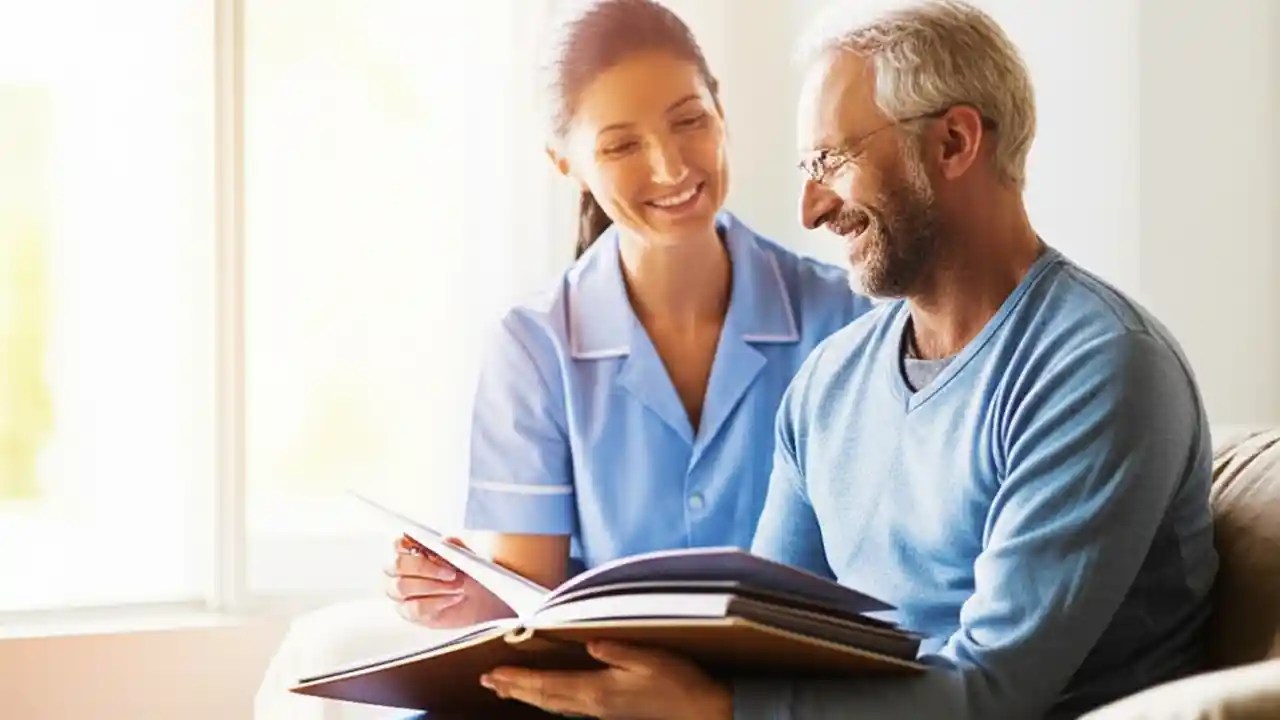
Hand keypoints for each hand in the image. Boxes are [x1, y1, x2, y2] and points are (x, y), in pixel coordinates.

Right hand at [384, 535, 513, 627]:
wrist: (484, 595)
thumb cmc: (470, 570)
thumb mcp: (467, 552)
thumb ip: (454, 545)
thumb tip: (445, 541)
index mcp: (411, 550)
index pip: (397, 545)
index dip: (410, 547)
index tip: (432, 551)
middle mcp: (402, 571)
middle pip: (395, 566)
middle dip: (424, 568)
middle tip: (450, 572)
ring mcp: (403, 593)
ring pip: (402, 587)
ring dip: (432, 585)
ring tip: (457, 586)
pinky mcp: (411, 613)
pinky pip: (414, 608)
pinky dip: (436, 602)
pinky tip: (453, 598)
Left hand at [480, 641, 732, 719]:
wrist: (703, 712)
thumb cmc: (680, 683)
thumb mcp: (652, 659)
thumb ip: (618, 652)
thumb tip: (589, 644)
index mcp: (599, 691)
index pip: (549, 685)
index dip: (520, 679)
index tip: (494, 672)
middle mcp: (594, 706)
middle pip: (545, 698)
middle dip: (515, 688)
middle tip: (488, 681)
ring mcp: (602, 713)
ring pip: (555, 705)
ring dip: (529, 695)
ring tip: (506, 688)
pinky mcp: (611, 713)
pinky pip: (569, 707)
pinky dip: (550, 700)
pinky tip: (548, 697)